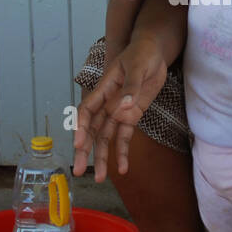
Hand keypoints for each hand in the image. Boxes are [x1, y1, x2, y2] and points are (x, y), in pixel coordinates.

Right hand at [72, 37, 168, 181]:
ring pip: (105, 137)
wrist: (154, 52)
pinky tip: (124, 169)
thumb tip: (125, 106)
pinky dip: (123, 152)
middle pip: (92, 129)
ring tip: (99, 178)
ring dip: (102, 157)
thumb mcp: (138, 66)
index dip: (81, 126)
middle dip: (84, 150)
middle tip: (78, 170)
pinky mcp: (131, 117)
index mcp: (104, 89)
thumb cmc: (142, 54)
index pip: (87, 110)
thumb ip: (132, 86)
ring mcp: (118, 111)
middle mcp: (107, 103)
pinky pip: (124, 137)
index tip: (79, 142)